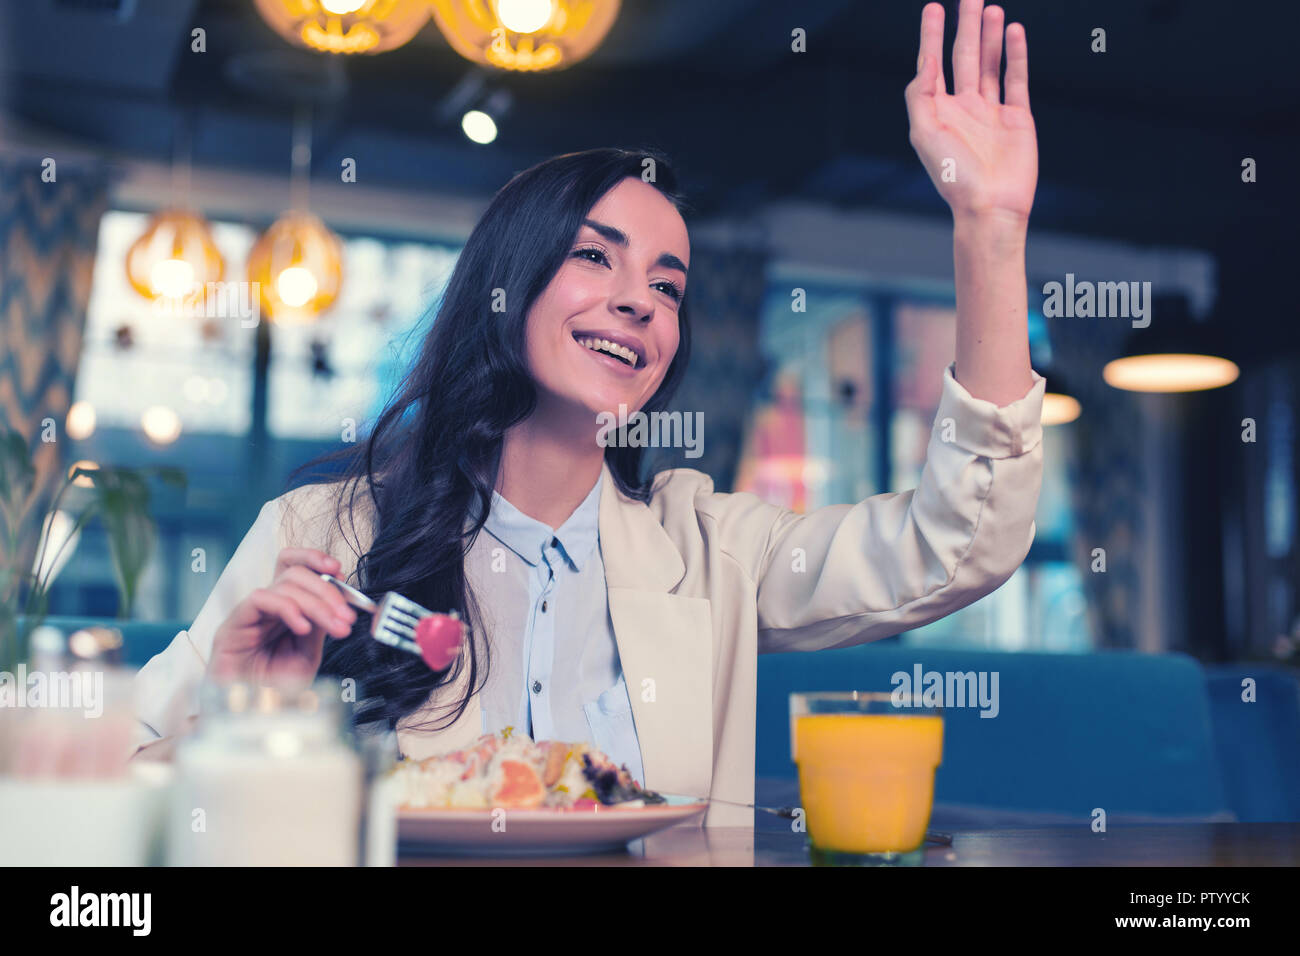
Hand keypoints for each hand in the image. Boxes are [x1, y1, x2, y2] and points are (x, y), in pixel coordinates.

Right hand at [208, 548, 357, 682]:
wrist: (248, 717)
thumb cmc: (273, 689)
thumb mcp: (307, 656)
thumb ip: (318, 629)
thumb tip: (333, 605)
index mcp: (283, 611)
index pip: (296, 569)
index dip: (318, 563)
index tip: (345, 577)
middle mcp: (265, 608)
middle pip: (295, 573)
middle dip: (327, 590)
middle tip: (346, 615)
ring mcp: (248, 615)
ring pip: (283, 584)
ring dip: (316, 602)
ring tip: (334, 625)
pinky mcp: (232, 625)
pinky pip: (261, 599)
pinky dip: (288, 608)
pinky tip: (303, 628)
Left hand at [904, 0, 1037, 224]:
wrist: (990, 205)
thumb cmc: (953, 177)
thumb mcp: (924, 134)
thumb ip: (921, 94)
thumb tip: (928, 59)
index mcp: (938, 113)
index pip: (933, 65)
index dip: (931, 36)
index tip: (933, 8)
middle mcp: (964, 109)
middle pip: (963, 57)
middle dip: (965, 26)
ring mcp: (991, 112)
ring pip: (990, 64)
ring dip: (989, 36)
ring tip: (990, 8)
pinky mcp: (1017, 118)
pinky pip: (1016, 79)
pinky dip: (1015, 55)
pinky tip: (1013, 32)